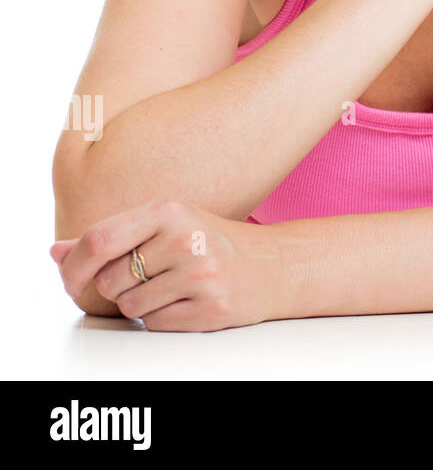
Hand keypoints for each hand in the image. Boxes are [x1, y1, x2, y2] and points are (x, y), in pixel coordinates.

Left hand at [50, 200, 284, 331]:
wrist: (274, 265)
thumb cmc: (212, 243)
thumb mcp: (165, 226)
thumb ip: (111, 238)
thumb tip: (55, 252)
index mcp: (170, 210)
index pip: (99, 240)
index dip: (73, 266)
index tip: (69, 280)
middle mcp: (185, 239)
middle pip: (110, 280)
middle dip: (116, 288)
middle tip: (144, 279)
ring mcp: (201, 274)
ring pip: (130, 306)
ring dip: (140, 305)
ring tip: (170, 288)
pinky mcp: (211, 307)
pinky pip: (155, 324)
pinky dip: (161, 318)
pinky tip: (185, 301)